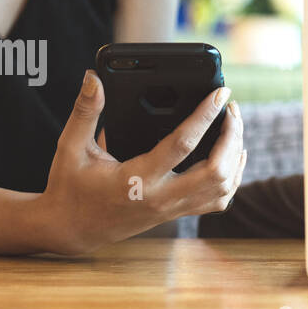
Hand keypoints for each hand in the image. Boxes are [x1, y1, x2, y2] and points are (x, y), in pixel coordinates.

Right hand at [37, 70, 245, 254]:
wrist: (72, 230)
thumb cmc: (70, 186)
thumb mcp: (71, 147)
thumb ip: (85, 111)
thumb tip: (93, 78)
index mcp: (136, 179)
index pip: (182, 145)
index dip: (205, 116)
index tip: (220, 94)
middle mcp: (161, 198)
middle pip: (216, 171)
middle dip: (232, 137)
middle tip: (232, 109)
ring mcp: (173, 209)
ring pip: (223, 188)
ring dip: (236, 156)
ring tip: (235, 126)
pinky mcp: (177, 214)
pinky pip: (217, 200)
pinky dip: (233, 178)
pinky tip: (233, 157)